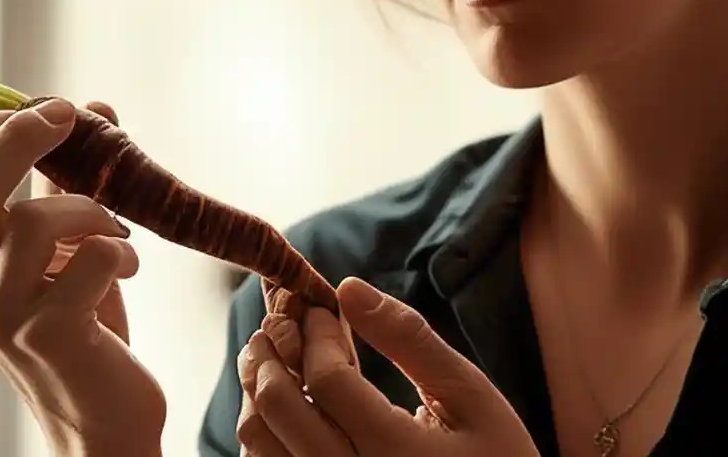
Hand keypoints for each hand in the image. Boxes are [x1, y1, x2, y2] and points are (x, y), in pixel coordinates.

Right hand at [0, 99, 164, 455]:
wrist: (103, 417)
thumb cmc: (82, 325)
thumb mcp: (64, 252)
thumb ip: (66, 184)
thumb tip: (95, 109)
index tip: (30, 109)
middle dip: (21, 137)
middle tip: (70, 114)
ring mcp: (0, 316)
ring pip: (36, 222)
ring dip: (93, 209)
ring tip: (118, 232)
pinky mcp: (49, 335)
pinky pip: (93, 258)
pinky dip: (123, 250)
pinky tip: (130, 269)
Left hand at [236, 277, 539, 456]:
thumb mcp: (470, 396)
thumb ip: (409, 339)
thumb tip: (349, 287)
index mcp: (396, 453)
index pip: (329, 380)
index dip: (317, 333)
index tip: (324, 307)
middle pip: (279, 409)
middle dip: (272, 352)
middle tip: (283, 320)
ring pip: (260, 443)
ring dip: (258, 388)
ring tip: (272, 352)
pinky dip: (265, 428)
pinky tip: (285, 401)